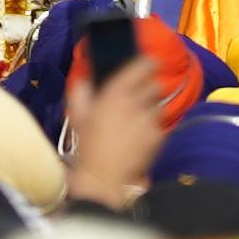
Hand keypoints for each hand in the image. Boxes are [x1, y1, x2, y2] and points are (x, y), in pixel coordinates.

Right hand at [59, 45, 177, 208]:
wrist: (103, 176)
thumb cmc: (88, 145)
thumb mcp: (78, 116)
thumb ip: (81, 92)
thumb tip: (84, 80)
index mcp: (115, 93)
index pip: (142, 67)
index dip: (148, 63)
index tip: (149, 63)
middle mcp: (135, 102)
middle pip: (154, 86)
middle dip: (148, 90)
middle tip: (138, 98)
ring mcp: (149, 120)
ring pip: (158, 107)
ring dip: (150, 111)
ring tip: (137, 123)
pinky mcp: (158, 136)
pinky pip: (159, 126)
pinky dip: (152, 129)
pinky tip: (139, 138)